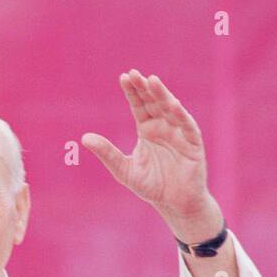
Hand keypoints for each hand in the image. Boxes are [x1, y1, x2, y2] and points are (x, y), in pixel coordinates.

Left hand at [82, 70, 211, 220]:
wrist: (173, 203)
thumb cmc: (150, 185)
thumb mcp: (123, 169)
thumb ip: (107, 153)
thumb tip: (84, 138)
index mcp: (147, 129)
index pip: (139, 105)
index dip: (132, 92)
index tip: (124, 77)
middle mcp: (163, 127)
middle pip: (153, 102)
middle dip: (145, 88)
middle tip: (134, 74)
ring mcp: (179, 133)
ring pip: (170, 109)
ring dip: (162, 95)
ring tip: (152, 81)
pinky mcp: (193, 143)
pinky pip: (187, 126)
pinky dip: (181, 115)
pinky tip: (173, 104)